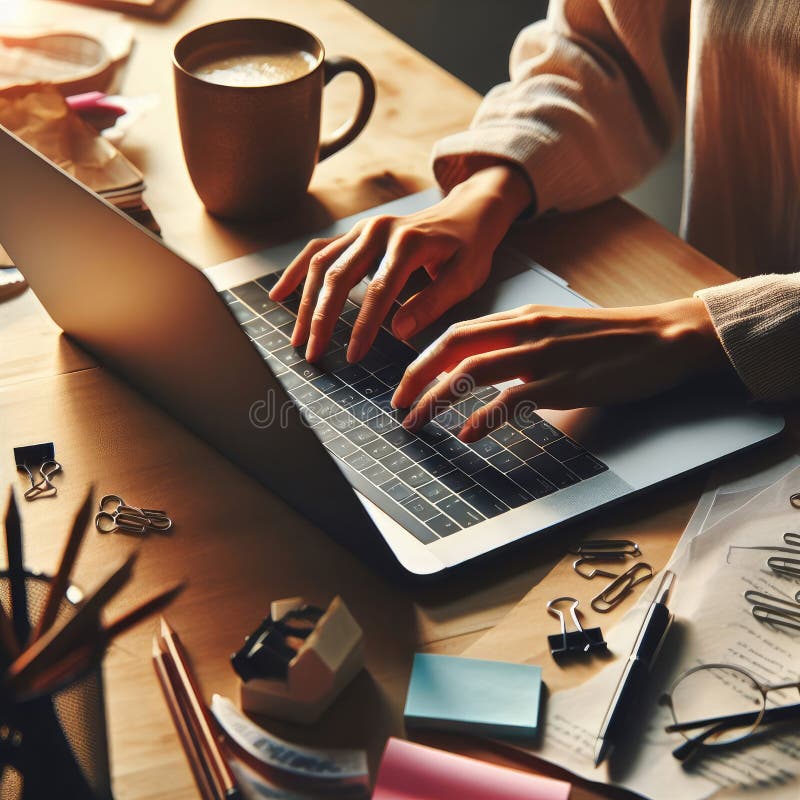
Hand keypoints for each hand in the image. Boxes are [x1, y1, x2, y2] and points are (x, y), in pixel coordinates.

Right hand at [269, 163, 531, 362]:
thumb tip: (399, 331)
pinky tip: (279, 295)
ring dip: (306, 303)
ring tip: (298, 339)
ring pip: (322, 264)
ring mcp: (363, 229)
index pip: (378, 291)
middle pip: (339, 276)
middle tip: (313, 354)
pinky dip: (296, 272)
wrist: (468, 211)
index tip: (353, 356)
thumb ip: (434, 302)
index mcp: (408, 243)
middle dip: (322, 319)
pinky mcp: (355, 233)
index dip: (363, 326)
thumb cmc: (470, 248)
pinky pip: (318, 250)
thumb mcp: (466, 276)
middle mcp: (379, 231)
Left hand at [393, 298, 728, 440]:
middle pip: (453, 348)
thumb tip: (482, 370)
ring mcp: (543, 355)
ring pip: (472, 371)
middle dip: (416, 376)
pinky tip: (467, 434)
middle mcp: (525, 330)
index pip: (457, 333)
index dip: (423, 358)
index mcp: (521, 317)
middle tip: (397, 405)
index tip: (405, 383)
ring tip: (417, 422)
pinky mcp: (564, 382)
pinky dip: (483, 418)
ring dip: (437, 398)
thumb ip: (519, 344)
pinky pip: (511, 400)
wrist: (665, 337)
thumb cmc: (612, 338)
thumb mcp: (557, 329)